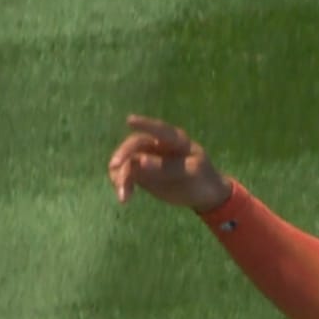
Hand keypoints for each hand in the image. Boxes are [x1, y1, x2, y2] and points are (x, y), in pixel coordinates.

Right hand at [106, 115, 231, 211]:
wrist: (204, 194)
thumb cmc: (202, 178)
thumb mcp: (190, 172)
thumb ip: (165, 166)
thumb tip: (139, 161)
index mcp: (175, 140)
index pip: (159, 129)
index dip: (144, 124)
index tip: (129, 120)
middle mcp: (158, 146)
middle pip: (134, 145)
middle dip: (123, 155)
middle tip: (114, 167)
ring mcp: (147, 159)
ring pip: (125, 161)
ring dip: (119, 175)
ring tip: (123, 195)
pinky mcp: (141, 173)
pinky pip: (125, 175)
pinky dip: (122, 184)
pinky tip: (125, 198)